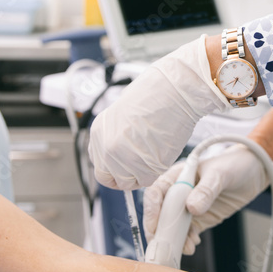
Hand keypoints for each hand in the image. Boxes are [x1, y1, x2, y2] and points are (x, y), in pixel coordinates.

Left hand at [89, 37, 229, 189]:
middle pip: (111, 178)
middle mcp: (106, 147)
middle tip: (143, 163)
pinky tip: (161, 151)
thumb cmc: (155, 94)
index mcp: (99, 132)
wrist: (174, 90)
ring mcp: (123, 159)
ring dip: (141, 172)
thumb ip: (118, 135)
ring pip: (129, 181)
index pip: (100, 166)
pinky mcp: (143, 166)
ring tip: (154, 152)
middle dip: (127, 174)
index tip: (125, 167)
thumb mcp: (124, 113)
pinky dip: (155, 170)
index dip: (114, 169)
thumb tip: (124, 150)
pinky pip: (146, 179)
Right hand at [144, 143, 272, 254]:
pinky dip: (186, 241)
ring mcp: (188, 207)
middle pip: (160, 213)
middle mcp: (179, 192)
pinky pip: (187, 233)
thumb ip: (206, 190)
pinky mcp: (199, 219)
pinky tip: (192, 244)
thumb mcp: (220, 174)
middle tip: (163, 245)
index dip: (152, 209)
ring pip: (173, 226)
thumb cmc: (234, 165)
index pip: (156, 192)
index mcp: (178, 176)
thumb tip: (191, 208)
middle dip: (159, 231)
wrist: (254, 172)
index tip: (155, 226)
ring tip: (183, 248)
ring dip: (174, 239)